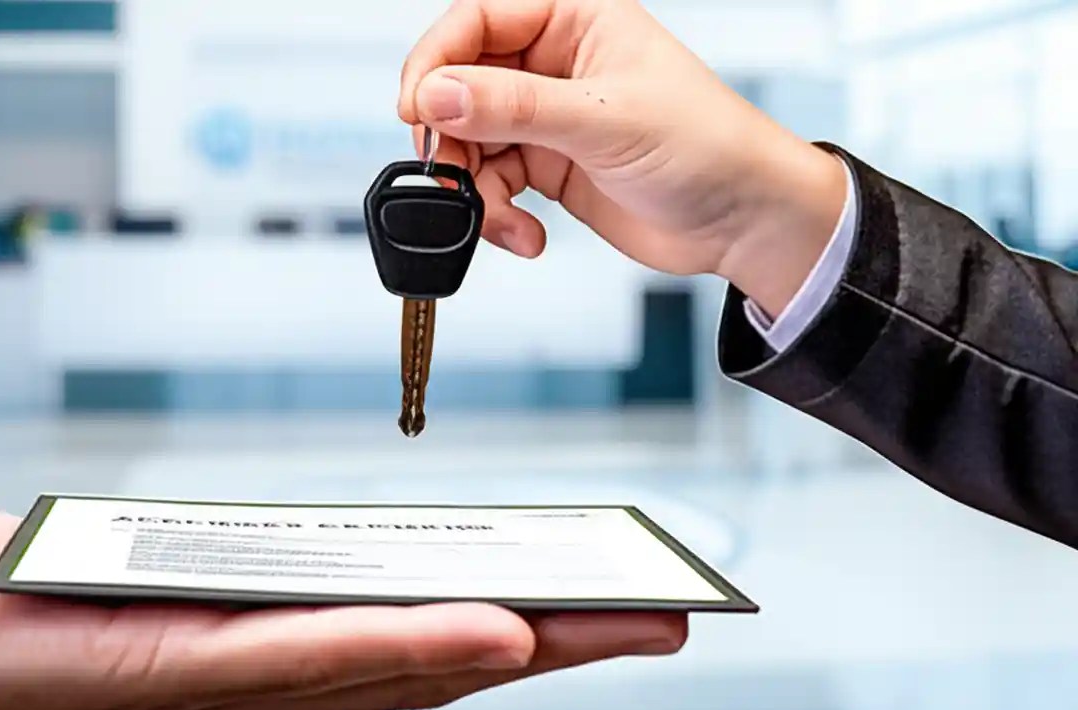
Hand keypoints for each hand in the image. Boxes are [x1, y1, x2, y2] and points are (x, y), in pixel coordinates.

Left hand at [0, 508, 686, 709]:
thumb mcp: (119, 571)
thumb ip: (204, 575)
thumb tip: (268, 559)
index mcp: (242, 656)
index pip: (396, 638)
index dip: (506, 622)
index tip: (590, 597)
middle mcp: (245, 689)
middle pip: (422, 662)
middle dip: (550, 640)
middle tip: (658, 615)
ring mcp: (212, 691)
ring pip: (385, 667)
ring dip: (506, 644)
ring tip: (603, 620)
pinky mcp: (160, 681)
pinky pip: (295, 661)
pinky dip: (399, 650)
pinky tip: (481, 632)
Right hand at [399, 0, 847, 317]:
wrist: (745, 223)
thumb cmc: (710, 148)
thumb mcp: (605, 119)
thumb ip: (514, 106)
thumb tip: (437, 94)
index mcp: (576, 19)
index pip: (476, 20)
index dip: (436, 60)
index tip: (417, 107)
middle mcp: (555, 63)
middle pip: (461, 84)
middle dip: (451, 135)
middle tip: (451, 171)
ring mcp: (549, 118)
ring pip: (470, 141)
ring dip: (474, 187)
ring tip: (502, 218)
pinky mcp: (549, 167)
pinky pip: (492, 184)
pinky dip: (497, 215)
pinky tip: (526, 234)